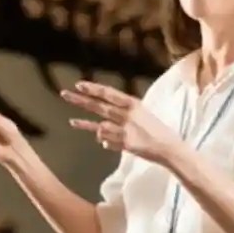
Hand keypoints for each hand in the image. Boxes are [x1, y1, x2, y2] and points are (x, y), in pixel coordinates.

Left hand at [62, 81, 182, 165]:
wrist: (169, 148)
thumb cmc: (156, 131)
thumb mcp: (140, 116)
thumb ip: (121, 117)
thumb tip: (101, 127)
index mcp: (134, 104)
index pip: (109, 94)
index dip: (93, 89)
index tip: (79, 85)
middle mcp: (129, 114)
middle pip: (100, 106)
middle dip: (80, 100)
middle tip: (64, 94)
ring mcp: (126, 128)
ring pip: (100, 126)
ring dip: (88, 125)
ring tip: (73, 122)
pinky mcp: (126, 142)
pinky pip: (106, 141)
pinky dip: (104, 141)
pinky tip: (101, 142)